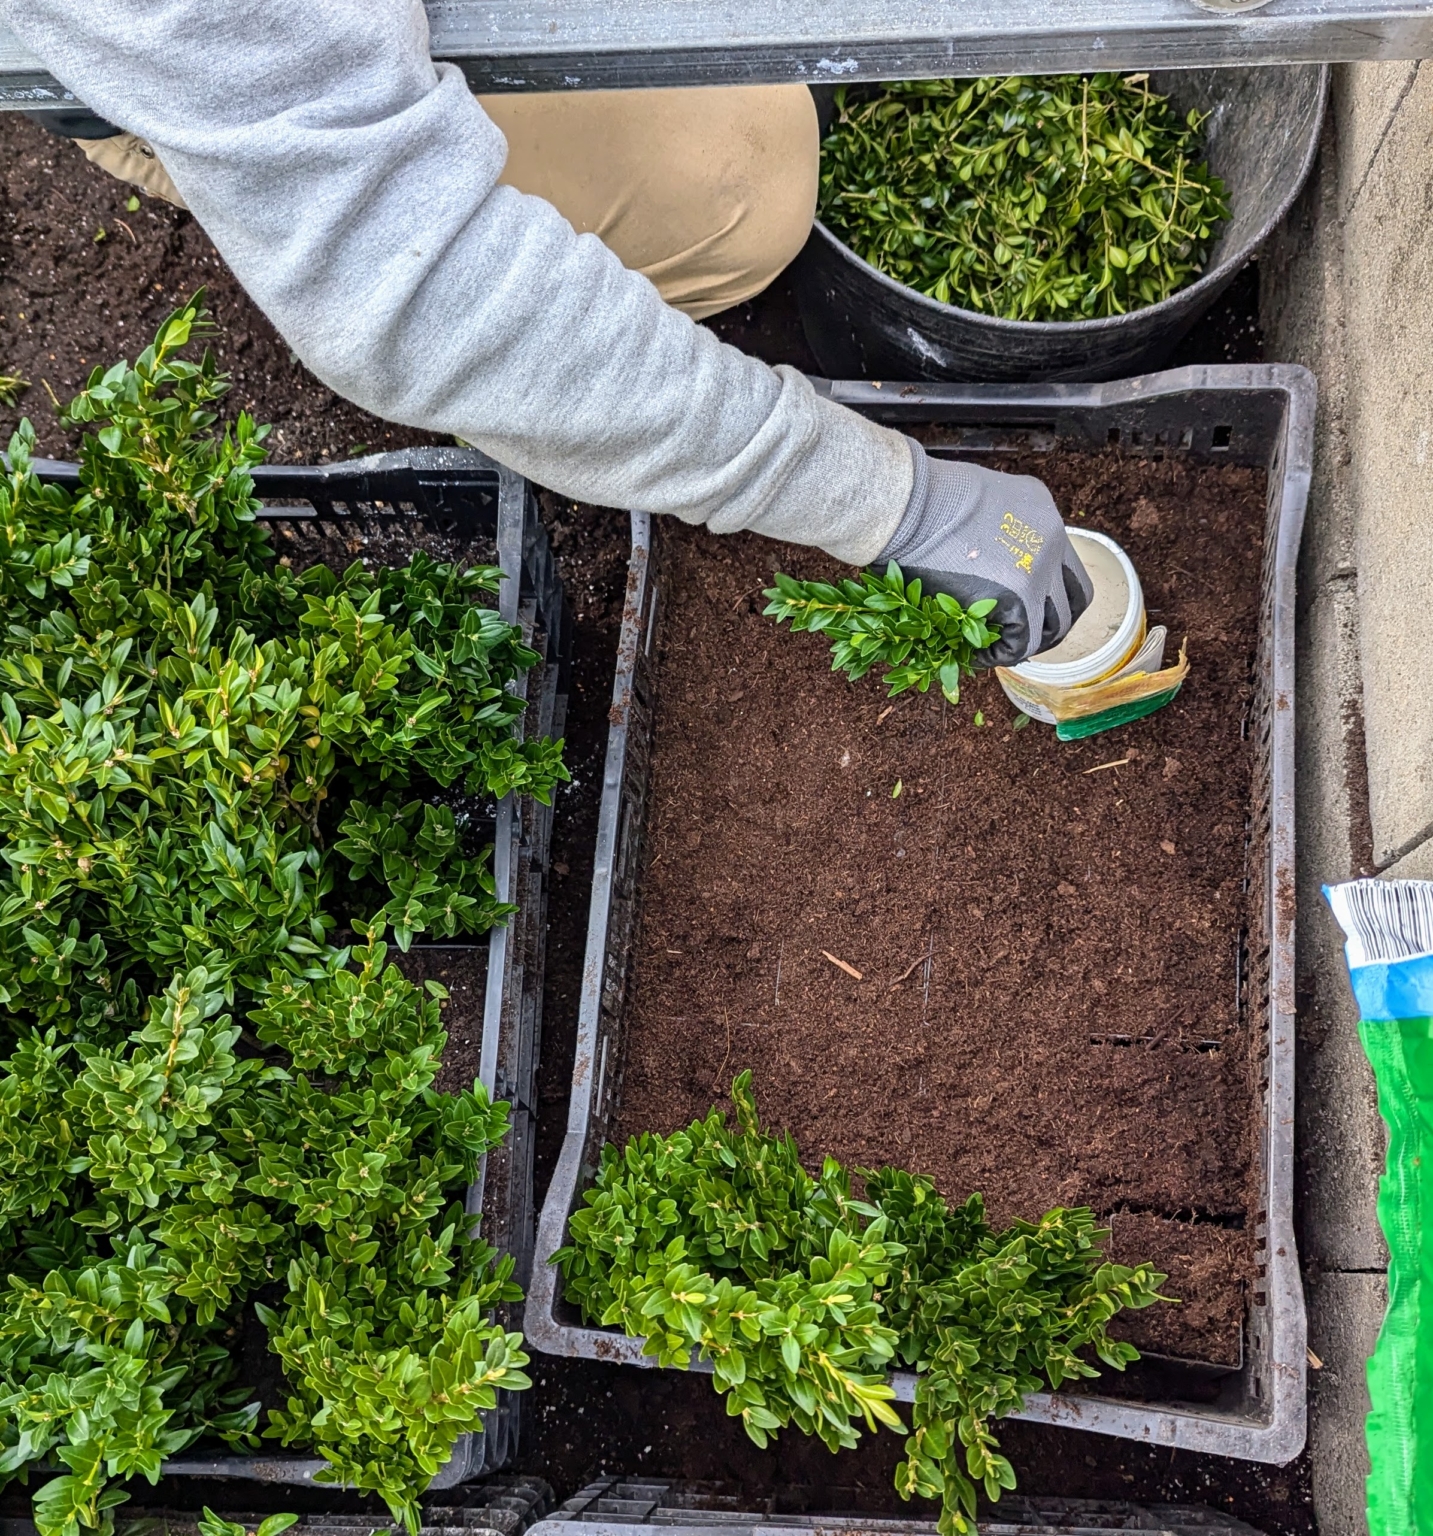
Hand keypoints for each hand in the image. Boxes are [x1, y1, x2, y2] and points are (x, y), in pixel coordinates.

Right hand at [877, 444, 1092, 666]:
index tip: (1027, 611)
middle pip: (1072, 599)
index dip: (1048, 596)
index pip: (1064, 566)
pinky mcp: (1019, 596)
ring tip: (996, 649)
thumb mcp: (976, 500)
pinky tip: (978, 654)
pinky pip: (1022, 641)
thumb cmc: (922, 501)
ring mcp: (1039, 568)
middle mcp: (1052, 539)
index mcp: (1042, 513)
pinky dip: (1002, 654)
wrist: (911, 504)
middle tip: (1019, 639)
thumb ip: (993, 528)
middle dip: (1047, 625)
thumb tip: (980, 558)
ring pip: (1052, 625)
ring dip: (1027, 642)